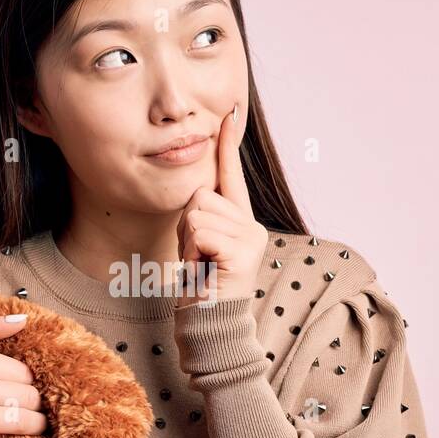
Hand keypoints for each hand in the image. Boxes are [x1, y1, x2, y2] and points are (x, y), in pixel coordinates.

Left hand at [175, 101, 266, 307]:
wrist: (209, 324)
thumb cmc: (200, 287)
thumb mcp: (197, 243)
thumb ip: (201, 215)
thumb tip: (197, 194)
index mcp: (241, 221)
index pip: (232, 175)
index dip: (228, 144)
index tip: (230, 113)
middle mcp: (252, 225)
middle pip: (201, 195)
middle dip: (186, 226)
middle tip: (196, 257)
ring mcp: (251, 237)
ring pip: (197, 212)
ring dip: (188, 241)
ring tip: (200, 265)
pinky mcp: (243, 250)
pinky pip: (201, 231)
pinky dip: (193, 251)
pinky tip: (204, 269)